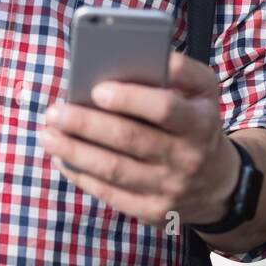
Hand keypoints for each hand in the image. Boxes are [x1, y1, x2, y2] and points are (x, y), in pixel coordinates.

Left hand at [35, 51, 239, 229]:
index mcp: (200, 122)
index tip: (96, 89)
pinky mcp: (151, 211)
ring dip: (74, 151)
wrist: (218, 184)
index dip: (130, 98)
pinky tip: (61, 158)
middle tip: (53, 112)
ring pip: (113, 170)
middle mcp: (187, 158)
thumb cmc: (198, 122)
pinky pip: (110, 194)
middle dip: (86, 124)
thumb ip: (180, 69)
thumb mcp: (203, 92)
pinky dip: (81, 174)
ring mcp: (169, 189)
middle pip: (130, 139)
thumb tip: (147, 54)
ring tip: (47, 134)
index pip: (165, 109)